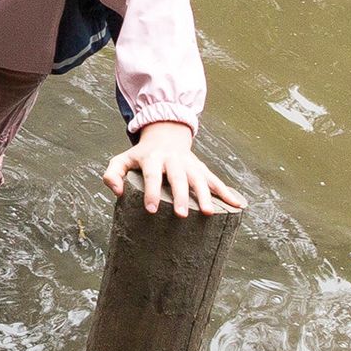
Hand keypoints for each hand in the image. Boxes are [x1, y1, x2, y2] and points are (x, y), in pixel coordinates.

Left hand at [100, 120, 246, 216]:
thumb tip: (117, 192)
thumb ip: (113, 174)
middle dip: (181, 196)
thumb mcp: (122, 160)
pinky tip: (238, 205)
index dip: (151, 191)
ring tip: (209, 213)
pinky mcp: (201, 169)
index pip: (151, 174)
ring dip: (205, 196)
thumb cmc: (141, 155)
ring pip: (199, 179)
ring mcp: (190, 164)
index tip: (151, 210)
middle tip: (181, 215)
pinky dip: (227, 192)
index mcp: (153, 158)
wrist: (165, 135)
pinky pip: (215, 180)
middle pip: (178, 178)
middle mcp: (173, 160)